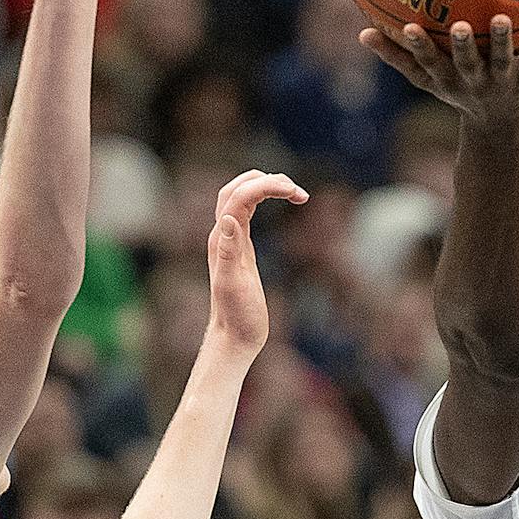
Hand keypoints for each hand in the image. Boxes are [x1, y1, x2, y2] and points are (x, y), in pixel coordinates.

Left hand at [203, 169, 303, 363]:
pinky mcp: (241, 249)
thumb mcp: (232, 286)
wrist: (234, 338)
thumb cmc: (238, 318)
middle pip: (236, 189)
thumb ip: (228, 252)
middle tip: (297, 190)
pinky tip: (283, 203)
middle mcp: (223, 236)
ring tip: (295, 192)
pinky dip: (264, 200)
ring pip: (242, 197)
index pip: (240, 198)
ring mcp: (231, 241)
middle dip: (265, 180)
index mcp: (221, 241)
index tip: (297, 194)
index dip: (266, 187)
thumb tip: (228, 218)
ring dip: (265, 186)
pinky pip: (248, 212)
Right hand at [358, 6, 518, 131]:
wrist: (500, 127)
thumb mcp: (427, 79)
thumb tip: (360, 32)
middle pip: (466, 65)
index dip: (418, 48)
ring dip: (502, 40)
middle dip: (461, 48)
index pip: (429, 65)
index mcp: (448, 80)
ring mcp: (504, 80)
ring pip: (503, 59)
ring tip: (501, 18)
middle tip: (457, 26)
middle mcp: (475, 82)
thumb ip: (396, 56)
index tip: (407, 27)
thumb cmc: (457, 90)